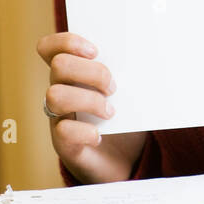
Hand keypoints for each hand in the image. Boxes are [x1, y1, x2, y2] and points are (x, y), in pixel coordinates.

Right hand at [36, 32, 143, 182]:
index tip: (96, 51)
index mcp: (72, 74)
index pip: (49, 48)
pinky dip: (85, 131)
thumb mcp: (129, 91)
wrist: (124, 161)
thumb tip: (153, 54)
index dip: (67, 42)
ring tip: (110, 111)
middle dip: (92, 72)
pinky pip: (62, 130)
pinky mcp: (63, 143)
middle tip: (113, 87)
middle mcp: (59, 91)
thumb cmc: (125, 118)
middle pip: (59, 65)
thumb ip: (131, 72)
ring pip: (54, 95)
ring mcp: (58, 117)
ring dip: (89, 100)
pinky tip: (99, 136)